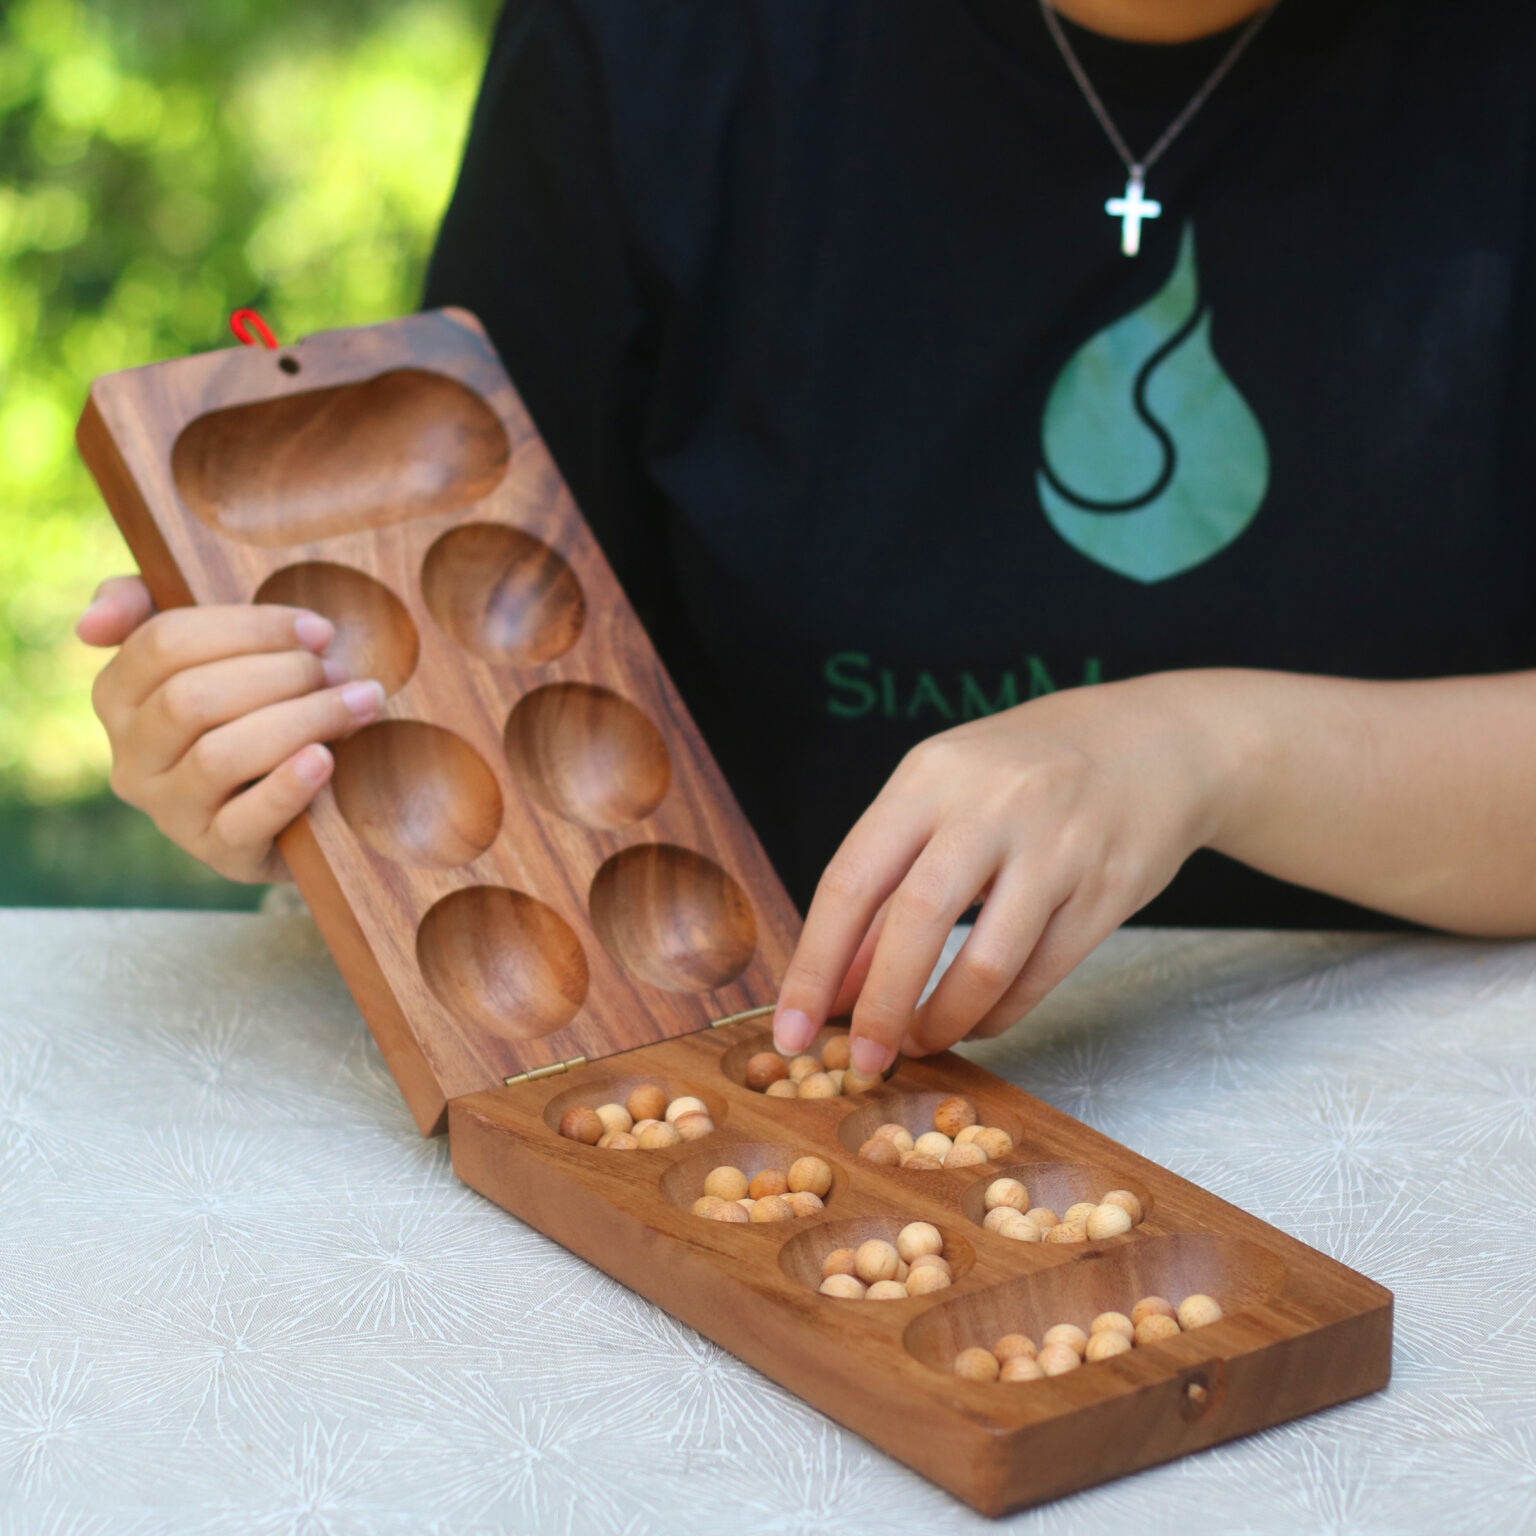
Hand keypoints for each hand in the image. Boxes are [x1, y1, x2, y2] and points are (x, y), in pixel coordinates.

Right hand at [79, 576, 385, 882]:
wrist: (293, 802)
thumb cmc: (250, 704)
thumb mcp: (207, 648)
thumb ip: (142, 605)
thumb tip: (92, 624)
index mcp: (117, 696)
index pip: (163, 643)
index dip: (249, 627)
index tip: (317, 629)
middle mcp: (131, 757)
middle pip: (190, 699)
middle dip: (279, 675)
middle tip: (336, 669)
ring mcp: (171, 811)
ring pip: (219, 757)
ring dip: (301, 720)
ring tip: (357, 704)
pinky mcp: (219, 853)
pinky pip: (246, 820)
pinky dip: (289, 785)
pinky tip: (326, 758)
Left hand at [772, 674, 1237, 1071]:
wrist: (1155, 741)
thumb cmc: (1024, 772)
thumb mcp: (944, 797)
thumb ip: (887, 884)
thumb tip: (832, 983)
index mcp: (932, 775)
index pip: (853, 879)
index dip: (814, 963)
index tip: (791, 1028)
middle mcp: (993, 805)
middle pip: (917, 920)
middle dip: (878, 1004)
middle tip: (858, 1060)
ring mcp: (1057, 846)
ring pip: (987, 960)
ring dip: (942, 1020)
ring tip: (917, 1044)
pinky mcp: (1108, 888)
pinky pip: (1041, 974)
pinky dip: (998, 1013)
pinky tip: (973, 1022)